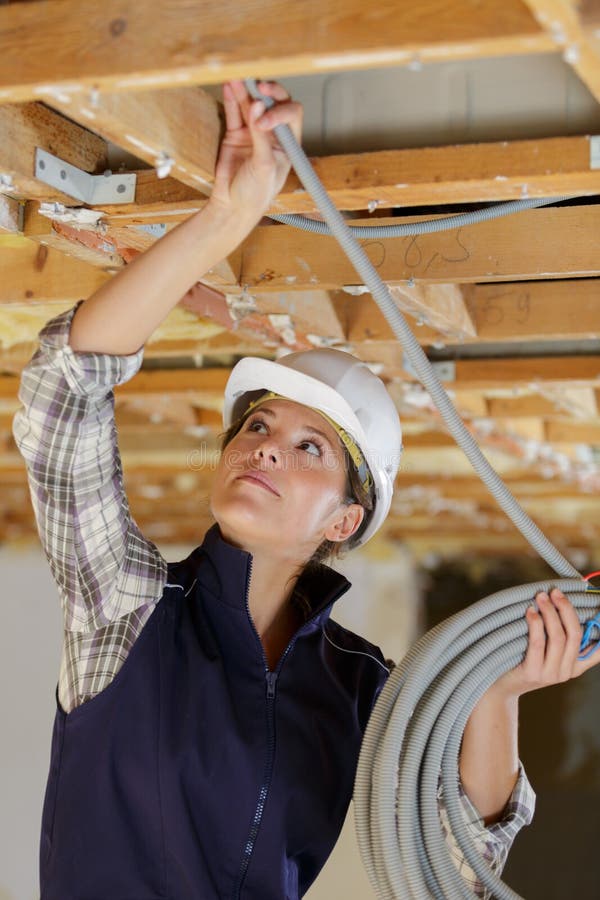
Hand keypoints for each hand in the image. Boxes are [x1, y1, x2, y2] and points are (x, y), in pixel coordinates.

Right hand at [207, 79, 302, 226]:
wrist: (231, 207)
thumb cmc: (255, 195)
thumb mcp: (263, 167)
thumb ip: (260, 137)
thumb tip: (256, 107)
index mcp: (288, 144)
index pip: (291, 116)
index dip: (279, 112)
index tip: (262, 122)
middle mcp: (272, 136)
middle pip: (275, 104)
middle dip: (268, 93)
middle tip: (258, 88)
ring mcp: (253, 133)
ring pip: (251, 105)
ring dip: (245, 91)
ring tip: (237, 78)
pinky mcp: (234, 134)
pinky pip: (234, 112)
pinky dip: (232, 99)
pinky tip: (230, 86)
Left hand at [493, 588, 599, 698]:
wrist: (501, 688)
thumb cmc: (524, 664)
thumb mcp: (548, 655)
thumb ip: (560, 640)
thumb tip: (563, 608)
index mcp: (575, 666)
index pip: (597, 649)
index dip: (599, 628)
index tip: (597, 608)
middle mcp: (567, 672)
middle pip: (575, 634)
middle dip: (566, 609)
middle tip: (555, 592)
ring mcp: (551, 675)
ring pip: (558, 637)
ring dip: (550, 613)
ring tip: (541, 597)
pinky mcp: (533, 673)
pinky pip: (538, 644)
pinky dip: (536, 624)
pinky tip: (531, 612)